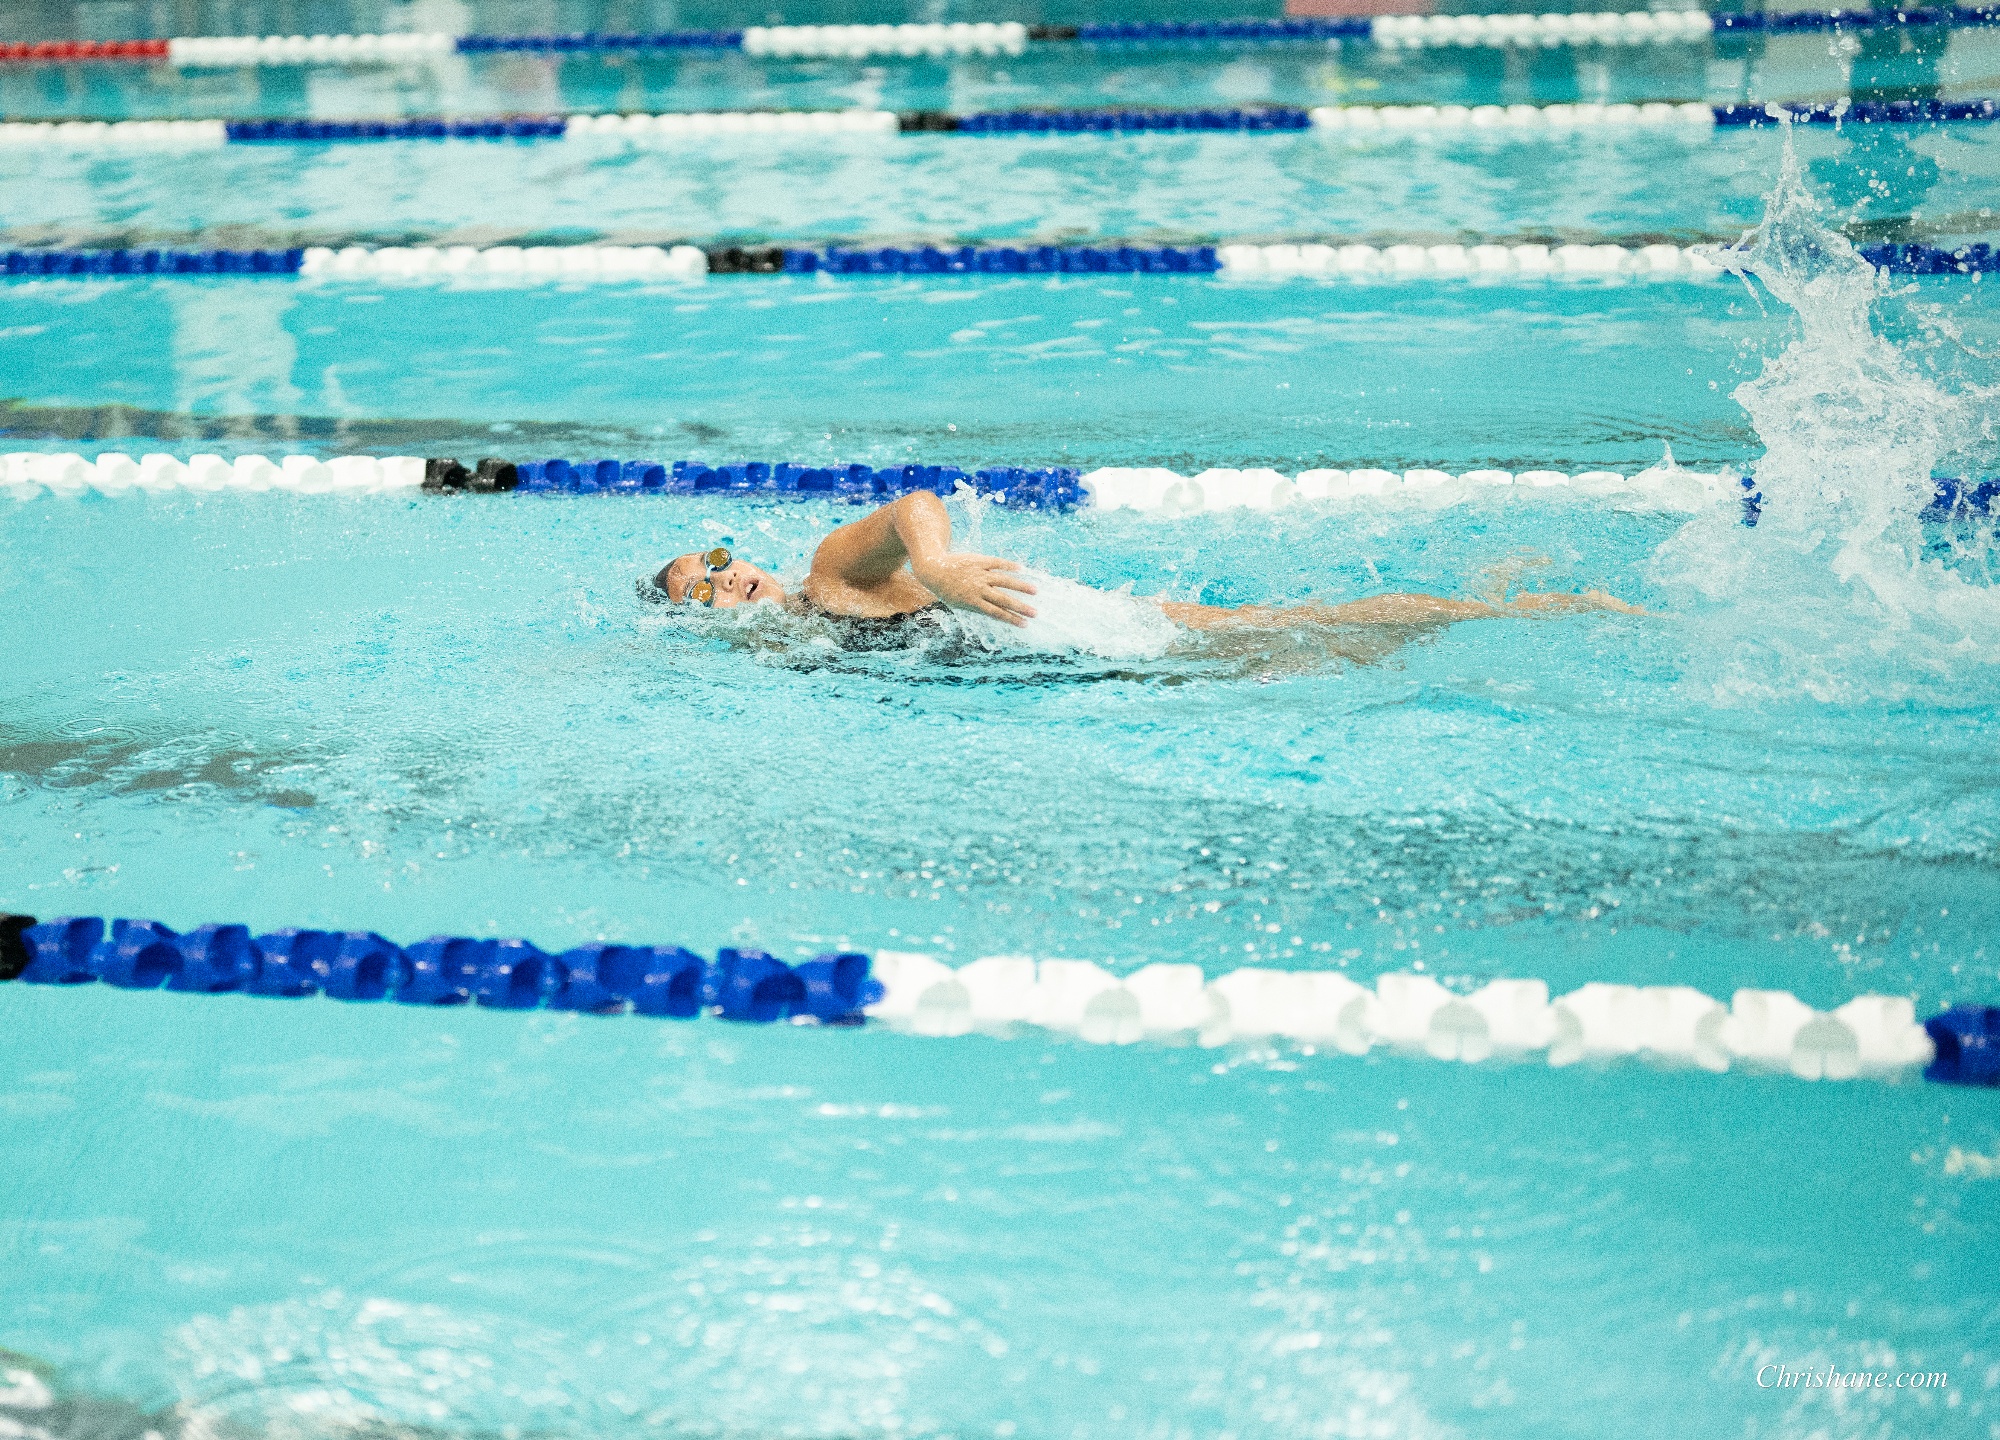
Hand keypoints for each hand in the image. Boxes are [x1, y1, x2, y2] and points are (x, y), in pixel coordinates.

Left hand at [911, 553, 1037, 625]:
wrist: (934, 569)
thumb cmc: (947, 590)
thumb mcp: (960, 604)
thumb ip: (978, 608)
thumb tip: (996, 615)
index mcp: (973, 603)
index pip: (997, 613)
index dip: (1012, 619)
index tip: (1025, 624)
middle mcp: (978, 589)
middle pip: (1003, 600)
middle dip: (1020, 607)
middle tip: (1035, 613)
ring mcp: (979, 574)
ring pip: (1003, 581)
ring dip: (1020, 587)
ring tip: (1035, 591)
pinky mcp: (979, 561)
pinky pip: (997, 563)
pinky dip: (1009, 566)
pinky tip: (1022, 569)